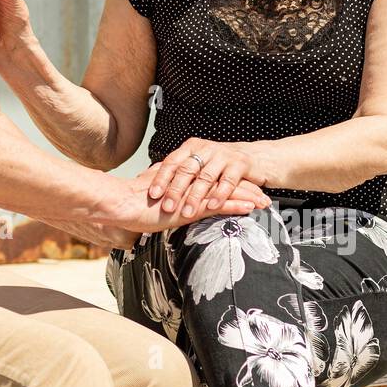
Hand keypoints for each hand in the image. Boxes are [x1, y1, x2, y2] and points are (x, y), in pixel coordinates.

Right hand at [110, 167, 264, 236]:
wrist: (121, 204)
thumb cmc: (133, 204)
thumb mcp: (156, 196)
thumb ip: (166, 191)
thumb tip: (169, 194)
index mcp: (184, 179)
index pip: (213, 178)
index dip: (231, 183)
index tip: (247, 187)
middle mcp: (190, 182)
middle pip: (224, 182)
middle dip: (246, 188)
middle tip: (263, 195)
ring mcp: (190, 192)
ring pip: (226, 192)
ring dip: (247, 197)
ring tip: (264, 202)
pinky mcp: (189, 205)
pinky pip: (218, 204)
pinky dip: (236, 205)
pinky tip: (250, 208)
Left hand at [146, 139, 270, 217]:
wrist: (256, 157)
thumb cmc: (222, 164)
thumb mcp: (200, 163)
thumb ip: (181, 171)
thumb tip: (153, 182)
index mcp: (191, 148)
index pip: (172, 162)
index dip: (161, 179)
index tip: (153, 195)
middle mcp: (205, 149)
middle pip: (186, 170)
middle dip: (175, 190)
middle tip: (167, 207)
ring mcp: (223, 156)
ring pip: (205, 177)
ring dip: (195, 197)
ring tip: (187, 212)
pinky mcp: (239, 164)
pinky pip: (227, 181)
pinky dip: (219, 195)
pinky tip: (212, 206)